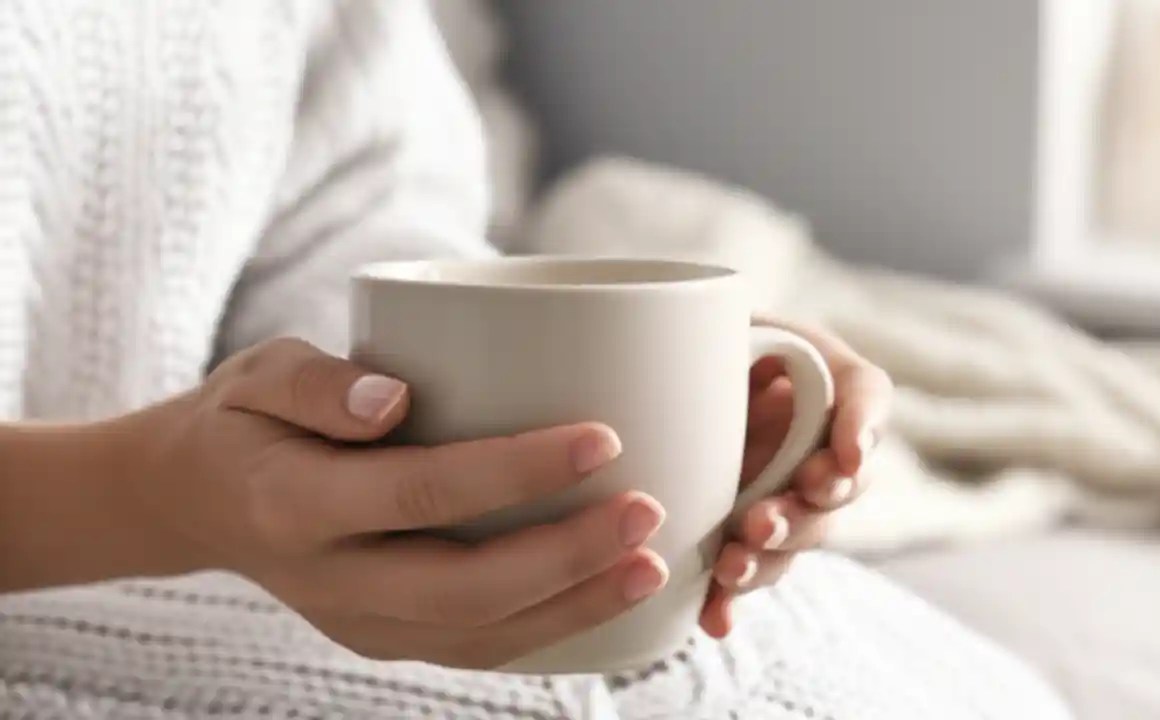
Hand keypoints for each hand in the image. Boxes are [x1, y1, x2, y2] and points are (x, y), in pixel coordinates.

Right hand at [117, 338, 668, 668]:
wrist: (197, 502)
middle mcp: (327, 581)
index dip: (514, 472)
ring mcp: (355, 622)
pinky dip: (548, 629)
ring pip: (476, 636)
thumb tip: (394, 399)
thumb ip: (317, 384)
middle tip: (650, 512)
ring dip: (573, 607)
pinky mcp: (383, 638)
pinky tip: (609, 595)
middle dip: (566, 558)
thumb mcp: (258, 375)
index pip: (418, 493)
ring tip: (654, 566)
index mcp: (292, 506)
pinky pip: (474, 648)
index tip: (603, 438)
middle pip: (461, 588)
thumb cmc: (246, 420)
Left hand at [700, 317, 892, 637]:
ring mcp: (785, 493)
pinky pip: (746, 573)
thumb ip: (728, 329)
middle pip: (839, 488)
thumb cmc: (694, 331)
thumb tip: (715, 359)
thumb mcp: (716, 317)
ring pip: (798, 537)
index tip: (847, 454)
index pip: (867, 397)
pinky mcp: (744, 532)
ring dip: (770, 558)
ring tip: (733, 565)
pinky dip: (729, 602)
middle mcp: (818, 443)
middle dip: (805, 512)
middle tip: (766, 521)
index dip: (863, 427)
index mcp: (824, 378)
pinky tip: (713, 619)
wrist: (659, 368)